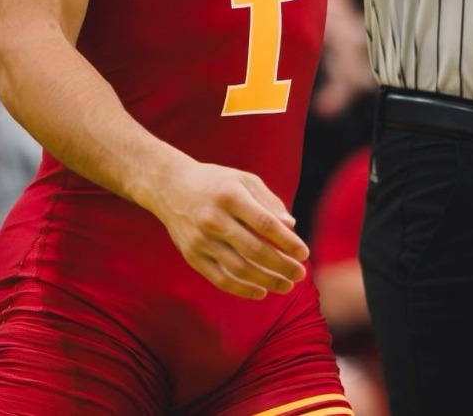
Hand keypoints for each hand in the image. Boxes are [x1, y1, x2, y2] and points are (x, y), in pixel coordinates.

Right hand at [148, 160, 308, 300]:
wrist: (168, 186)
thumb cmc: (215, 182)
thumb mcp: (243, 180)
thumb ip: (269, 202)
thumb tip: (291, 226)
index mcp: (230, 196)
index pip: (264, 223)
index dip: (287, 241)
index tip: (304, 254)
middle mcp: (213, 219)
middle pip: (254, 250)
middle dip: (281, 266)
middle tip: (301, 275)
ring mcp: (200, 239)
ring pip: (239, 268)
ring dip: (267, 281)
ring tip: (287, 286)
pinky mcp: (191, 255)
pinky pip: (220, 279)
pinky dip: (242, 289)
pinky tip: (261, 292)